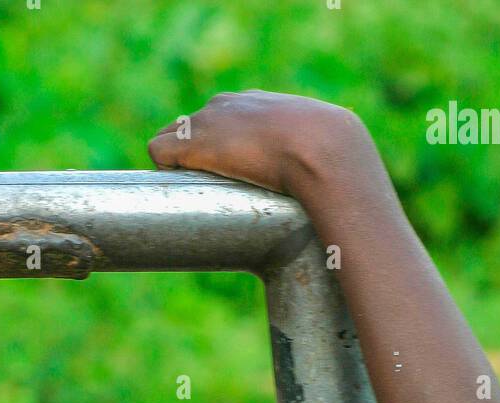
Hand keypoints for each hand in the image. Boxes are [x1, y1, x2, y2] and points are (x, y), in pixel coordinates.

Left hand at [148, 90, 362, 195]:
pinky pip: (160, 151)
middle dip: (192, 157)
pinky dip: (163, 170)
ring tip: (190, 196)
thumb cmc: (335, 159)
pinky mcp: (192, 143)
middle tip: (206, 192)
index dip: (219, 152)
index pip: (222, 121)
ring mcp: (208, 123)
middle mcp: (228, 105)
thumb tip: (339, 199)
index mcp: (259, 105)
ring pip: (171, 138)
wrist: (324, 150)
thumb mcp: (329, 155)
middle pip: (191, 127)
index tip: (227, 179)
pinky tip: (178, 191)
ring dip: (176, 166)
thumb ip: (322, 169)